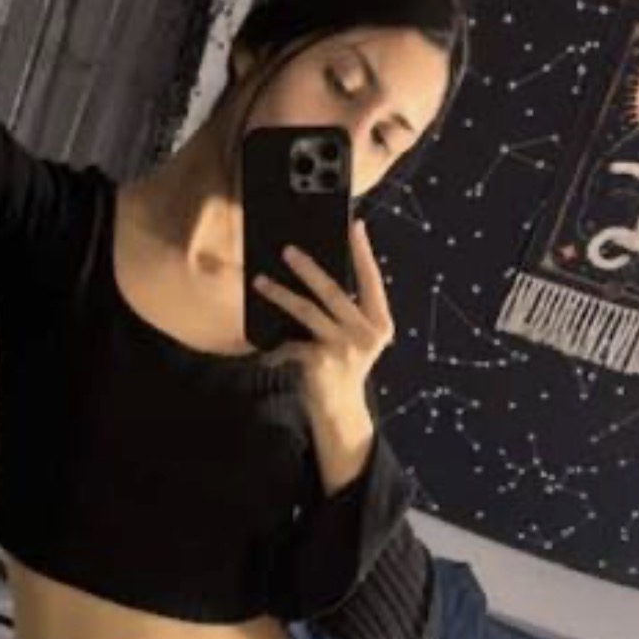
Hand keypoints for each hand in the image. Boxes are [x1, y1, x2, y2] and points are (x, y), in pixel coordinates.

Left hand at [254, 222, 394, 423]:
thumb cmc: (344, 367)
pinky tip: (269, 355)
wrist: (340, 411)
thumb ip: (347, 314)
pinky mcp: (321, 362)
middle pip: (332, 291)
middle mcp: (367, 333)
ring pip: (306, 311)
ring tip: (259, 281)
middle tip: (287, 249)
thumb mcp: (354, 339)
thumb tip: (313, 275)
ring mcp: (344, 348)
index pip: (372, 280)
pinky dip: (278, 349)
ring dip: (279, 294)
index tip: (354, 226)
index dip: (363, 252)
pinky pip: (292, 343)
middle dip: (307, 267)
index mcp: (380, 323)